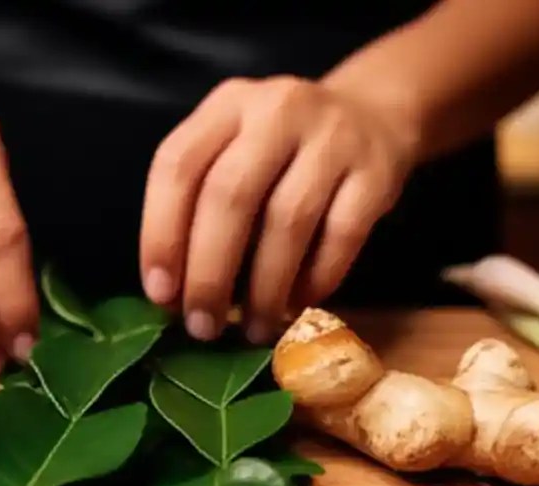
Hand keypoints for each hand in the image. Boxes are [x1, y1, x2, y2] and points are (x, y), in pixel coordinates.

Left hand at [139, 75, 417, 343]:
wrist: (373, 114)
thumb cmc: (283, 149)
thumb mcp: (235, 148)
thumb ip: (201, 201)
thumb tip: (177, 292)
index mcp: (227, 105)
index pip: (178, 165)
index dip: (161, 234)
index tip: (161, 294)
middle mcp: (277, 111)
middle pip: (230, 195)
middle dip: (209, 272)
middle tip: (203, 326)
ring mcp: (332, 137)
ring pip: (288, 220)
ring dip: (265, 287)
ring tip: (254, 327)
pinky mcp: (377, 171)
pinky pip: (342, 234)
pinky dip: (317, 278)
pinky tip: (299, 304)